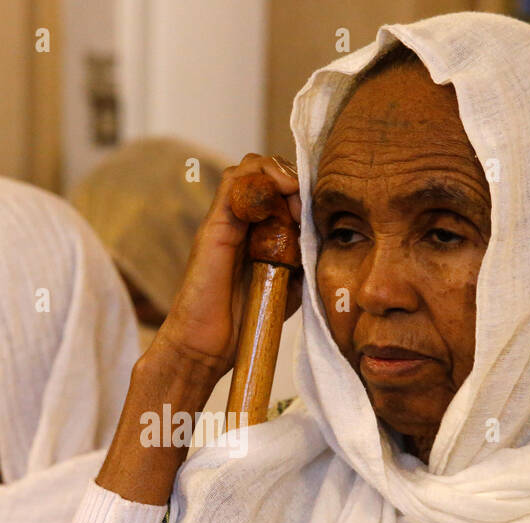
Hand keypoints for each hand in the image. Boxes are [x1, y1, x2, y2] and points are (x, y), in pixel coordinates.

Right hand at [154, 153, 302, 380]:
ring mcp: (226, 221)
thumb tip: (323, 241)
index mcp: (258, 235)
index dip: (303, 191)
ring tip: (295, 198)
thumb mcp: (288, 290)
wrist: (206, 346)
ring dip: (279, 173)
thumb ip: (303, 263)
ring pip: (250, 169)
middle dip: (295, 180)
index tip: (318, 213)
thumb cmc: (242, 324)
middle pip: (267, 173)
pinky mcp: (215, 225)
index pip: (281, 191)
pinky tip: (281, 192)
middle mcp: (241, 222)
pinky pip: (233, 182)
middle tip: (307, 208)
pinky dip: (259, 177)